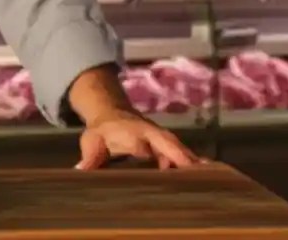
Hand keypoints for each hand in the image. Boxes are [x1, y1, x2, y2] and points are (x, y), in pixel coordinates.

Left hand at [75, 110, 200, 170]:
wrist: (112, 112)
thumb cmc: (102, 130)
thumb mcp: (91, 141)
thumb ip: (89, 156)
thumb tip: (79, 172)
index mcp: (130, 131)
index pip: (138, 142)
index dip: (143, 150)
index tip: (151, 159)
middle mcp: (150, 133)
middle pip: (166, 143)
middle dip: (179, 155)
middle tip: (194, 170)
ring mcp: (160, 137)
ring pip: (178, 148)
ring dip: (191, 160)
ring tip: (207, 175)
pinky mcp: (167, 144)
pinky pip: (182, 153)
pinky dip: (193, 162)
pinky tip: (207, 173)